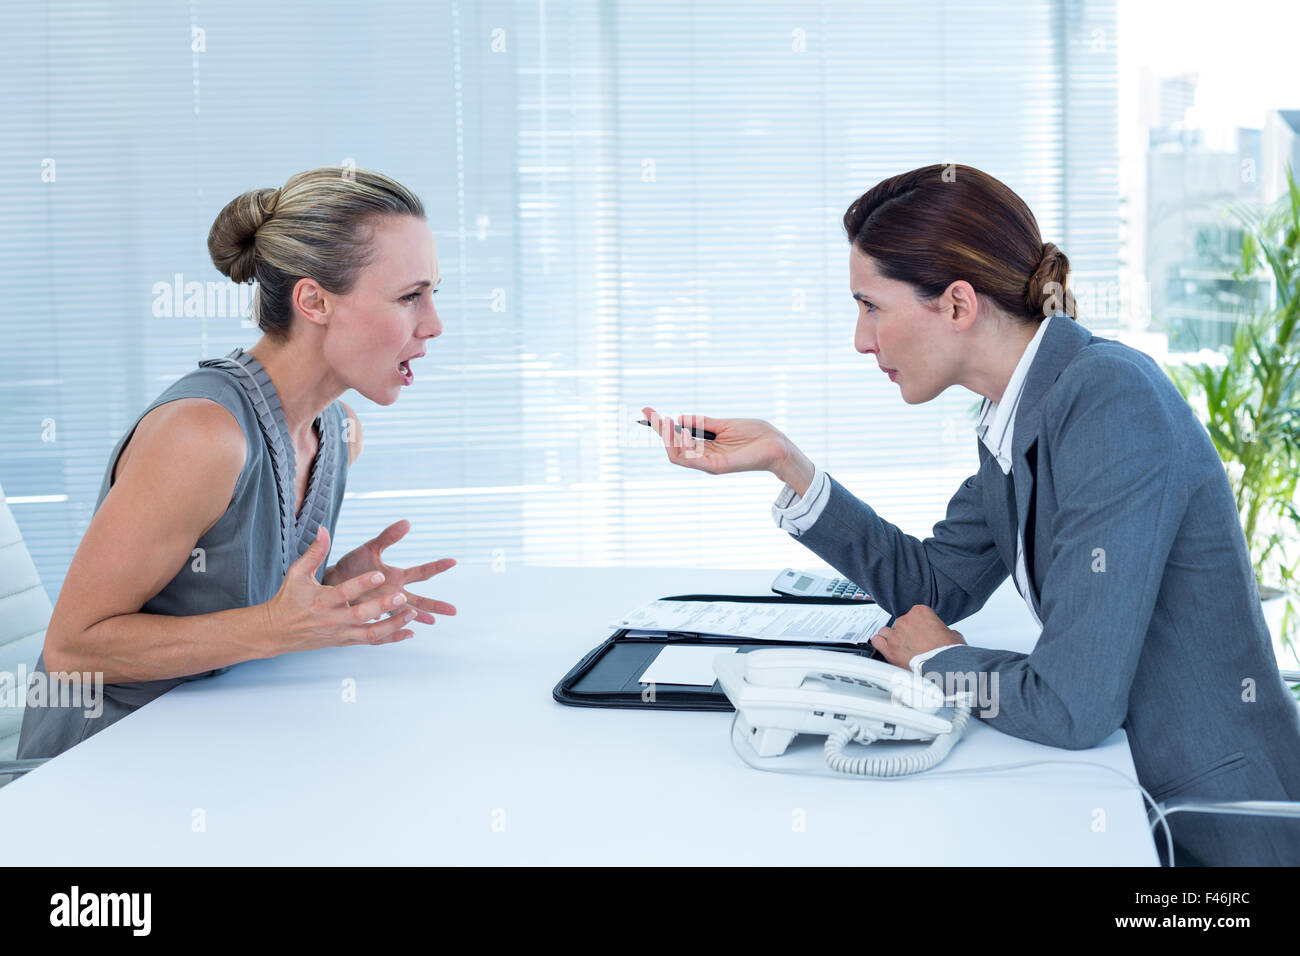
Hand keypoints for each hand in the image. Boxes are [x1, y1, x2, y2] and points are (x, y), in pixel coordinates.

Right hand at [265, 525, 419, 651]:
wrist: (276, 631)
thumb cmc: (288, 598)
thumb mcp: (297, 572)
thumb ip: (315, 552)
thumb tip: (323, 528)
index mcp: (320, 600)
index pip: (344, 592)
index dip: (362, 584)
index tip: (380, 574)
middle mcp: (331, 619)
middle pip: (360, 615)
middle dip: (382, 606)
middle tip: (402, 596)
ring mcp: (339, 633)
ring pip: (369, 633)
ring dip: (393, 625)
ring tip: (413, 614)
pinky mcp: (344, 641)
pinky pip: (371, 641)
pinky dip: (391, 638)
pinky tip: (410, 632)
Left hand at [321, 519, 456, 624]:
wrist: (330, 581)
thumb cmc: (351, 565)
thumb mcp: (370, 549)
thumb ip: (388, 537)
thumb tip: (407, 522)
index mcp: (396, 576)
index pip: (421, 572)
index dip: (437, 567)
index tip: (453, 561)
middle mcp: (394, 592)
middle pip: (420, 599)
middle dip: (437, 605)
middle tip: (454, 611)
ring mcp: (384, 605)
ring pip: (408, 613)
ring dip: (421, 617)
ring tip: (434, 622)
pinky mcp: (372, 614)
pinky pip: (388, 622)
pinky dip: (397, 626)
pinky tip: (408, 631)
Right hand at [641, 406, 793, 476]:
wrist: (776, 445)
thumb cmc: (755, 434)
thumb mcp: (724, 424)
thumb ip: (703, 423)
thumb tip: (680, 419)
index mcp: (705, 446)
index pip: (677, 438)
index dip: (660, 426)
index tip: (647, 410)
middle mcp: (703, 456)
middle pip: (672, 446)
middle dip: (659, 430)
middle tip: (651, 414)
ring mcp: (708, 462)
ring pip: (676, 454)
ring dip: (667, 438)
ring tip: (664, 422)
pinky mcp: (716, 466)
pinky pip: (692, 459)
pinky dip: (682, 446)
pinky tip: (681, 432)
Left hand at [870, 605, 965, 669]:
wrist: (943, 667)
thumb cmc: (949, 652)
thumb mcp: (954, 635)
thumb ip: (945, 631)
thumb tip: (947, 635)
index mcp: (920, 612)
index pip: (914, 615)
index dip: (917, 626)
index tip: (921, 634)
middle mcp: (905, 620)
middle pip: (899, 624)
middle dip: (905, 634)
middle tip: (914, 645)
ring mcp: (895, 634)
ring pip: (885, 632)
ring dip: (891, 639)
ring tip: (900, 648)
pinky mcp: (889, 649)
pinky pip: (877, 641)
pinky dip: (880, 645)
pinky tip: (886, 650)